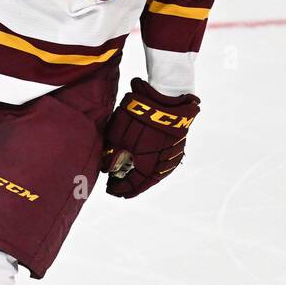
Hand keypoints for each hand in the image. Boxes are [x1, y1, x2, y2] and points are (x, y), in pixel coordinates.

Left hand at [101, 77, 199, 198]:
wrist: (166, 95)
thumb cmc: (138, 115)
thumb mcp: (117, 136)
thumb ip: (112, 156)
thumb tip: (107, 169)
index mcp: (150, 166)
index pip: (134, 184)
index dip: (121, 188)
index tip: (111, 189)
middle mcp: (164, 164)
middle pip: (147, 180)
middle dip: (132, 185)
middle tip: (120, 187)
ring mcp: (173, 154)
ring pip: (158, 172)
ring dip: (144, 176)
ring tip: (131, 177)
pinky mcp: (178, 143)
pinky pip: (165, 161)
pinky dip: (153, 166)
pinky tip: (145, 164)